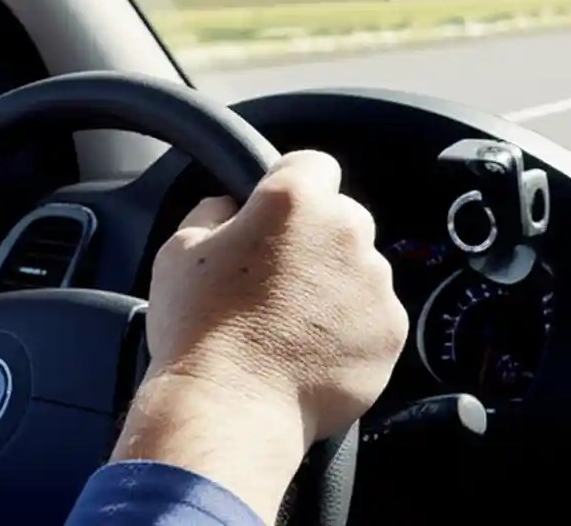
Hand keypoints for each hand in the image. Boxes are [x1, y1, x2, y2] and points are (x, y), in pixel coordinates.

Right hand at [112, 151, 407, 522]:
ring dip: (335, 287)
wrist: (231, 406)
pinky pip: (374, 317)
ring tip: (291, 326)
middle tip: (276, 281)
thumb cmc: (198, 330)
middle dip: (316, 241)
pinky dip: (352, 330)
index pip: (312, 164)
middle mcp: (345, 230)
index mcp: (293, 200)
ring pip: (361, 270)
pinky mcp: (390, 328)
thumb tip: (230, 206)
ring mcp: (374, 281)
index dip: (291, 186)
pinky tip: (312, 352)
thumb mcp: (179, 250)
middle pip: (341, 218)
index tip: (277, 215)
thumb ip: (213, 211)